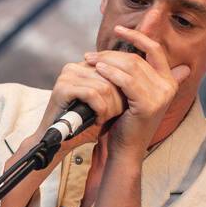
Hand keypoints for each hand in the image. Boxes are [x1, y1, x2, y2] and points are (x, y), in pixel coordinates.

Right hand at [7, 53, 124, 171]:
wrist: (62, 141)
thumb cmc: (86, 123)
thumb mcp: (107, 101)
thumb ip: (119, 87)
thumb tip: (143, 79)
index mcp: (87, 65)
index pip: (118, 65)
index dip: (126, 87)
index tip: (124, 106)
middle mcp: (76, 66)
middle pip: (113, 76)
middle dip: (119, 100)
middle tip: (113, 115)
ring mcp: (68, 75)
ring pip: (105, 86)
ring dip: (110, 107)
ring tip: (104, 118)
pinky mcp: (62, 87)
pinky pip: (93, 94)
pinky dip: (100, 109)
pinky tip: (98, 119)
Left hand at [83, 24, 189, 160]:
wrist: (125, 150)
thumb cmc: (125, 122)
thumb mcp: (133, 94)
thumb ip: (137, 75)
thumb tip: (134, 54)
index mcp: (169, 81)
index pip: (154, 49)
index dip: (137, 37)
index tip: (118, 29)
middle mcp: (169, 86)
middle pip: (139, 57)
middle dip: (113, 53)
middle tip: (91, 54)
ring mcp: (161, 96)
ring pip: (132, 67)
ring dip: (107, 61)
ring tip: (89, 61)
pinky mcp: (148, 104)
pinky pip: (127, 81)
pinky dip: (111, 73)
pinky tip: (98, 70)